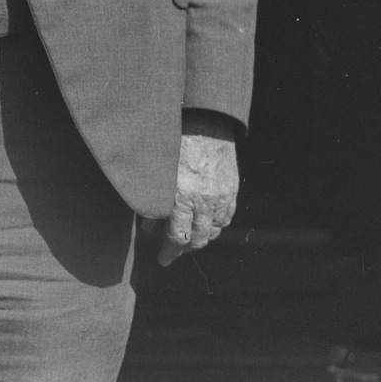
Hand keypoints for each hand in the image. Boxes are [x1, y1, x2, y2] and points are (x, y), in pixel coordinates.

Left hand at [158, 131, 237, 265]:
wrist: (204, 121)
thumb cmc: (172, 143)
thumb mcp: (156, 172)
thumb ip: (153, 199)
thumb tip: (148, 226)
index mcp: (183, 197)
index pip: (178, 237)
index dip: (169, 251)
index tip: (162, 260)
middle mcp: (205, 200)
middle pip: (198, 238)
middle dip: (184, 248)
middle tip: (173, 252)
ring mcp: (222, 195)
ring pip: (214, 230)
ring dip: (201, 237)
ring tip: (187, 239)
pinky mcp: (232, 188)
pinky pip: (227, 217)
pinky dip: (216, 225)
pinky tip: (206, 225)